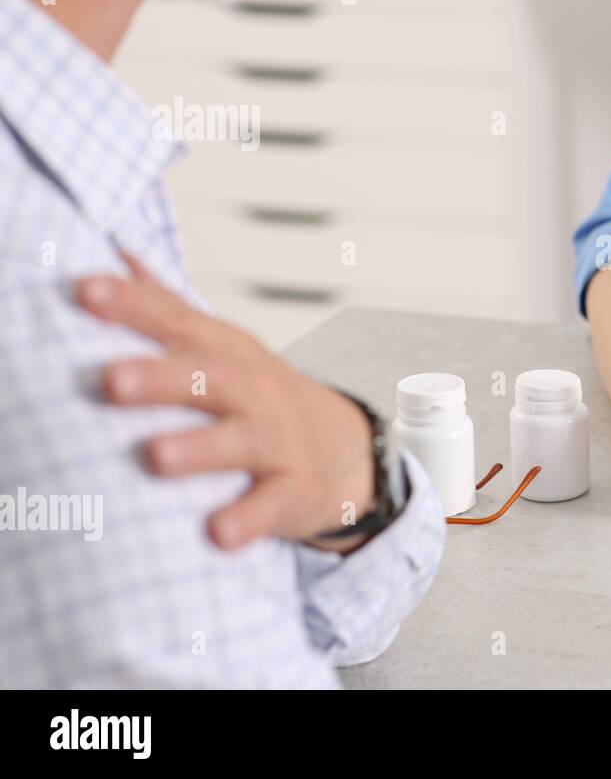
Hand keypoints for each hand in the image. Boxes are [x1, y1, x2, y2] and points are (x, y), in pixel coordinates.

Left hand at [77, 256, 375, 551]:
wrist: (343, 448)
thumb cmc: (260, 397)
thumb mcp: (221, 347)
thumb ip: (168, 307)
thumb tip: (115, 257)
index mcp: (227, 353)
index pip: (178, 322)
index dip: (133, 306)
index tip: (85, 292)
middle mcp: (253, 391)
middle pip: (209, 377)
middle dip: (161, 377)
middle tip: (110, 380)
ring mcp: (277, 441)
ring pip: (240, 441)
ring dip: (199, 449)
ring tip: (155, 458)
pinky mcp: (295, 491)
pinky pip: (272, 505)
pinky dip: (248, 519)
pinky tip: (217, 534)